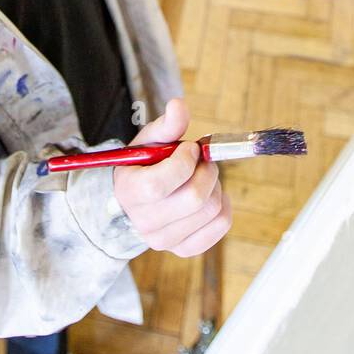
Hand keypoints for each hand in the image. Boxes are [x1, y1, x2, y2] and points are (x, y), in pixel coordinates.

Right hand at [112, 99, 231, 257]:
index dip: (184, 161)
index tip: (189, 148)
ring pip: (212, 210)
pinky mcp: (184, 248)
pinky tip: (211, 194)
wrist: (134, 202)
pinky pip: (220, 225)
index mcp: (129, 192)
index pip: (161, 183)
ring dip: (216, 186)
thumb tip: (178, 105)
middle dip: (207, 171)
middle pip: (194, 199)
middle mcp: (144, 222)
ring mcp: (164, 240)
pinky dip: (224, 205)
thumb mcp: (148, 141)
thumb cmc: (143, 166)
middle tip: (202, 160)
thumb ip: (166, 125)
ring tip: (202, 176)